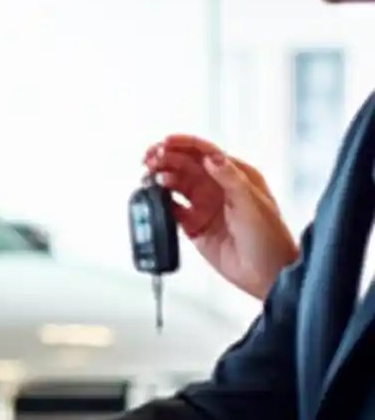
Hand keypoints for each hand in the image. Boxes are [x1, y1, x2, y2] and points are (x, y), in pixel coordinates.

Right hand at [143, 134, 298, 299]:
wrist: (267, 276)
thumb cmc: (270, 239)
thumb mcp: (252, 205)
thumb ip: (230, 179)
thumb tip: (210, 157)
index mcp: (236, 176)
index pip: (206, 152)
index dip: (184, 145)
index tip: (164, 143)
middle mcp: (218, 187)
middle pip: (186, 165)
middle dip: (166, 159)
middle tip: (150, 161)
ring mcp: (204, 206)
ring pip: (176, 184)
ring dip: (160, 178)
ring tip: (148, 177)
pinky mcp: (193, 226)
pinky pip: (172, 209)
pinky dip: (160, 203)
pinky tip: (153, 199)